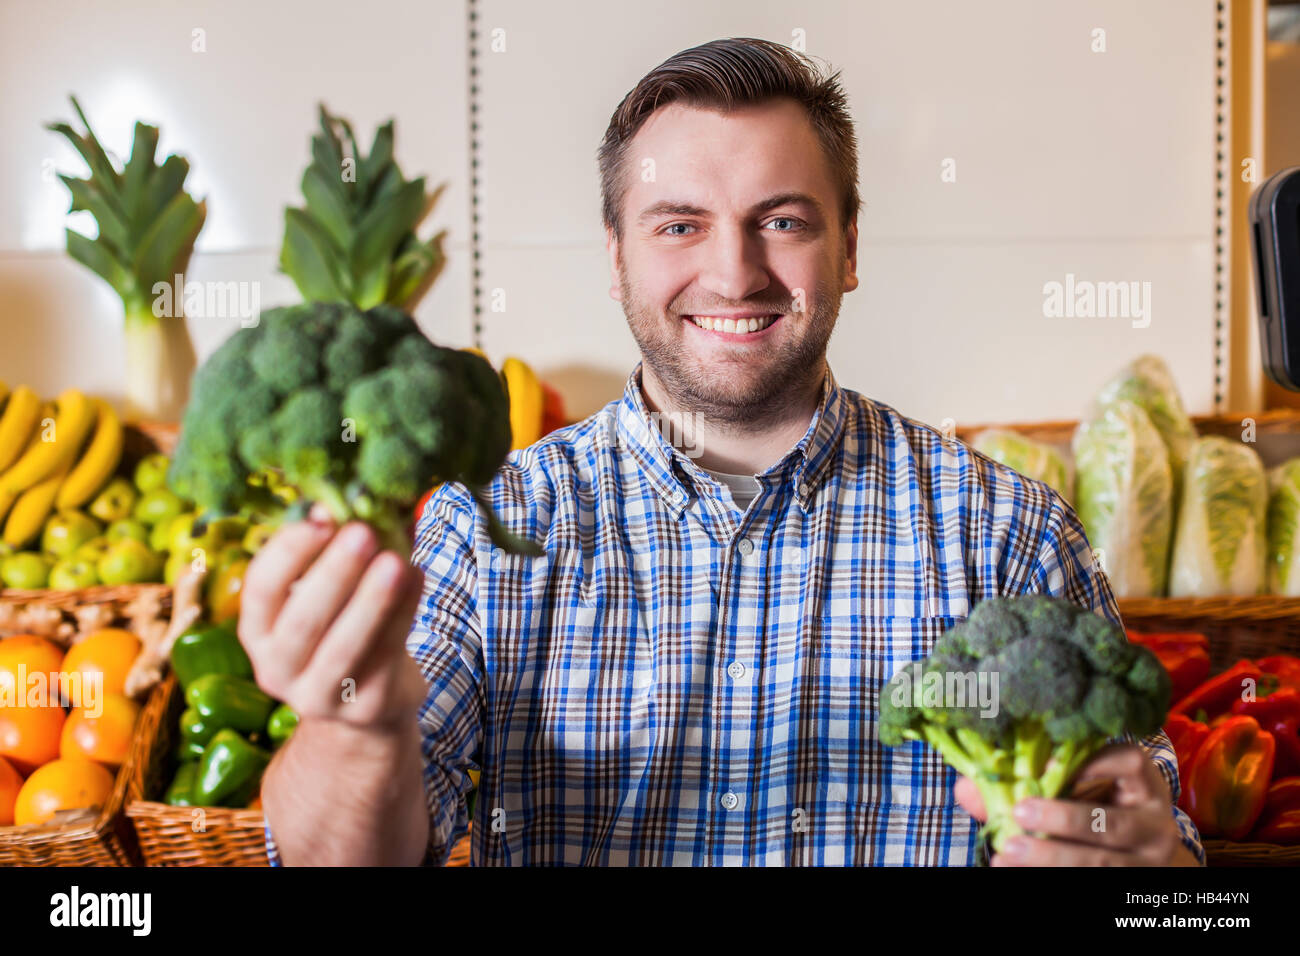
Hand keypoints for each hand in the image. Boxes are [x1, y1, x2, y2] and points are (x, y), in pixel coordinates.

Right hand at [238, 508, 427, 729]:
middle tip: (362, 533)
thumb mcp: (331, 592)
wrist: (366, 704)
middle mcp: (277, 668)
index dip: (287, 553)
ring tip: (396, 561)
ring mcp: (318, 697)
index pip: (260, 590)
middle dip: (333, 574)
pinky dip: (405, 614)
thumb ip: (337, 550)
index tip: (321, 519)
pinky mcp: (364, 709)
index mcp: (258, 631)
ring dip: (371, 601)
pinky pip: (385, 657)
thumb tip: (355, 499)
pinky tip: (418, 577)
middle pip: (300, 622)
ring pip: (342, 648)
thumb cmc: (343, 629)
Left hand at [954, 744, 1186, 865]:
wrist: (1142, 860)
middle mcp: (1154, 824)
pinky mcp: (1132, 887)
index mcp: (1144, 785)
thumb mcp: (1078, 793)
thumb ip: (1030, 783)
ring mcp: (1147, 862)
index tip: (1047, 760)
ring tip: (1007, 852)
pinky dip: (1053, 877)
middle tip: (1020, 812)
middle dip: (1064, 819)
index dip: (1093, 761)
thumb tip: (966, 787)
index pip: (1130, 762)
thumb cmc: (1099, 810)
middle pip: (1111, 823)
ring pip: (1101, 862)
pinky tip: (1016, 871)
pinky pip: (1092, 883)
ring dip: (1051, 858)